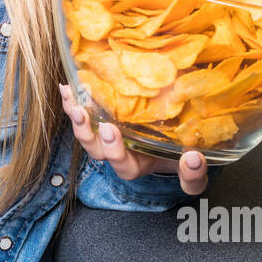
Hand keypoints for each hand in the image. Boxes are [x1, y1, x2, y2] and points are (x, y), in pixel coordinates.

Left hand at [59, 82, 208, 194]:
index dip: (116, 153)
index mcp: (135, 165)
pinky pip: (82, 112)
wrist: (175, 142)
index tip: (113, 130)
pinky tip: (67, 87)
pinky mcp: (102, 117)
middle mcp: (116, 151)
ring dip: (78, 118)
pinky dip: (73, 102)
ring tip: (74, 103)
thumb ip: (194, 173)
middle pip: (97, 150)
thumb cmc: (180, 156)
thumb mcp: (191, 171)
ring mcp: (107, 135)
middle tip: (96, 119)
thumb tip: (194, 159)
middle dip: (90, 136)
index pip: (123, 166)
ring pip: (85, 132)